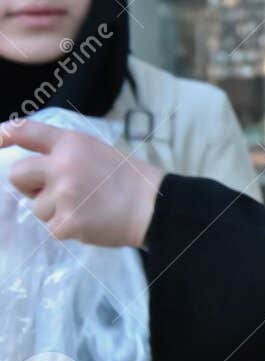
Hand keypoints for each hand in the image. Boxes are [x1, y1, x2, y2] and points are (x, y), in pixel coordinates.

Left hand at [0, 118, 164, 247]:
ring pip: (35, 207)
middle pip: (17, 175)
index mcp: (71, 144)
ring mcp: (64, 195)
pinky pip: (51, 228)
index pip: (29, 132)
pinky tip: (89, 221)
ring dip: (54, 210)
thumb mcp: (95, 150)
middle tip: (56, 191)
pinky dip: (67, 228)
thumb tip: (29, 161)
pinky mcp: (67, 223)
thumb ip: (62, 151)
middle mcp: (62, 165)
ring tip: (85, 207)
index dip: (6, 133)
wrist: (154, 207)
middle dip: (28, 185)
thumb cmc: (127, 179)